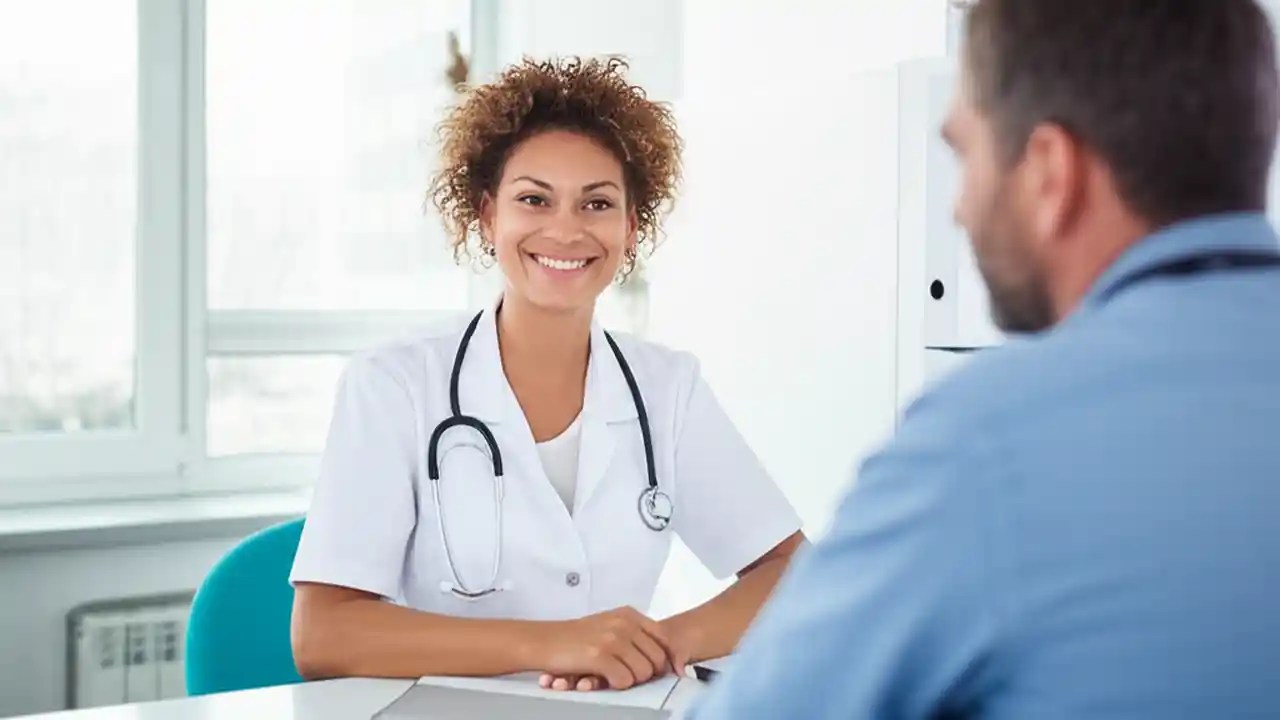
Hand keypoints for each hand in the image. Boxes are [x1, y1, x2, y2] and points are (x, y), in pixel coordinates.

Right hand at [529, 607, 677, 690]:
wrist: (545, 640)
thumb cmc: (577, 637)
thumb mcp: (610, 625)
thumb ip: (636, 635)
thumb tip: (666, 658)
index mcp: (629, 615)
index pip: (664, 638)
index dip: (667, 658)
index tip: (663, 671)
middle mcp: (624, 624)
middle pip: (657, 659)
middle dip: (648, 673)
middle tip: (630, 676)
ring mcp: (613, 638)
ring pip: (643, 672)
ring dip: (631, 680)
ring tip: (614, 676)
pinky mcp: (600, 655)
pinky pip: (625, 680)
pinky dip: (617, 685)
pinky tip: (605, 679)